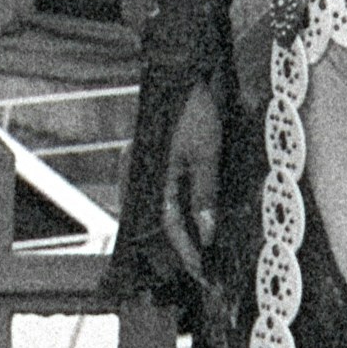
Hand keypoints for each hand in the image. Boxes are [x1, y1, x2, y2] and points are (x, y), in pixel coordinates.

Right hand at [159, 80, 224, 281]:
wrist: (178, 75)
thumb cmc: (192, 111)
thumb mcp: (206, 154)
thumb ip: (204, 193)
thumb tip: (206, 231)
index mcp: (151, 179)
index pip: (170, 227)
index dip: (187, 252)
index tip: (202, 272)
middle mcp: (140, 178)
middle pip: (159, 223)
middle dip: (180, 248)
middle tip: (201, 271)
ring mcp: (140, 169)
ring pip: (158, 211)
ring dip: (176, 232)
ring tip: (196, 253)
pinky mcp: (147, 162)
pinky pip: (157, 195)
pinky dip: (172, 211)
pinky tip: (187, 220)